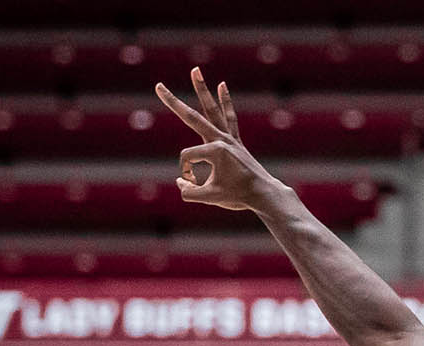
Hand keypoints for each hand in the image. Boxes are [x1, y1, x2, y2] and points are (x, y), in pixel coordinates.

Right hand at [157, 68, 281, 211]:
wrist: (264, 194)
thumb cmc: (238, 196)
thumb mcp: (210, 197)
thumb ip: (189, 192)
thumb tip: (180, 182)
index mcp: (215, 151)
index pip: (187, 159)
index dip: (187, 175)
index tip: (195, 185)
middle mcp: (221, 139)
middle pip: (192, 117)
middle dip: (173, 102)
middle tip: (159, 86)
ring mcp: (229, 138)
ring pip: (212, 110)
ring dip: (203, 90)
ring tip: (196, 70)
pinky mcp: (235, 140)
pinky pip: (229, 117)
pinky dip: (225, 102)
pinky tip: (222, 86)